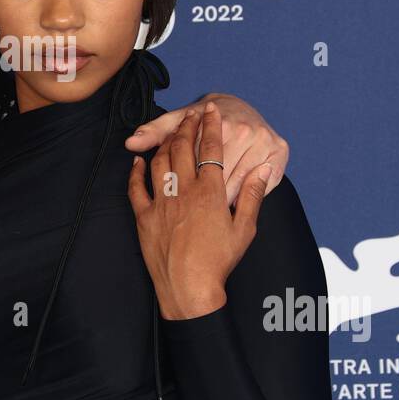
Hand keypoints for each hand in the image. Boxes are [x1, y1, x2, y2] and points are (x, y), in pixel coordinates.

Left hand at [127, 102, 271, 319]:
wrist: (189, 288)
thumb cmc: (219, 262)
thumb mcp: (245, 230)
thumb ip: (253, 196)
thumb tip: (263, 171)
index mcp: (210, 193)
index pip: (211, 149)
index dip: (211, 126)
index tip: (211, 111)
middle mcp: (184, 192)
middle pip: (183, 148)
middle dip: (187, 126)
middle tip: (192, 114)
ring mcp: (161, 203)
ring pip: (159, 162)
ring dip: (164, 143)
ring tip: (170, 133)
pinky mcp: (144, 217)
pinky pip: (135, 188)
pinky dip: (136, 171)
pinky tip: (137, 160)